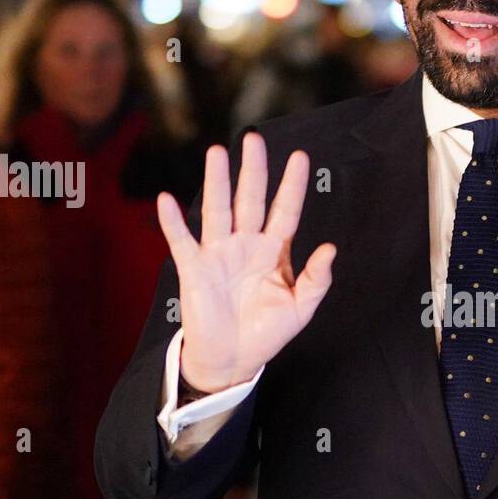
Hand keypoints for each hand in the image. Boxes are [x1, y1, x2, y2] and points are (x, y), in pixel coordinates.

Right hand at [156, 132, 335, 392]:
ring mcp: (218, 254)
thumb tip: (330, 248)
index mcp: (274, 252)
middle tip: (254, 138)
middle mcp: (246, 245)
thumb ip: (317, 279)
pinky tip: (167, 200)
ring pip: (218, 210)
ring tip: (216, 153)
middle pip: (250, 200)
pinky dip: (173, 221)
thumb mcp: (300, 309)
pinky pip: (181, 241)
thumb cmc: (266, 332)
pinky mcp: (194, 269)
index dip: (292, 185)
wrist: (233, 360)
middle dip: (253, 170)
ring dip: (216, 182)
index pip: (286, 211)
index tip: (300, 157)